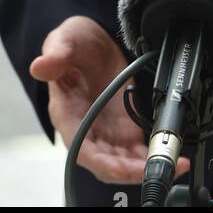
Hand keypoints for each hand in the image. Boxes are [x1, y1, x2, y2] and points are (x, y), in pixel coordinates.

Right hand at [29, 14, 190, 183]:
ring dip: (145, 167)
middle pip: (106, 163)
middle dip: (131, 171)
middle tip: (158, 166)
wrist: (94, 40)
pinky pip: (137, 151)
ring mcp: (107, 132)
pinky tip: (172, 157)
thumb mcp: (65, 41)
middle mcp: (87, 130)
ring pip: (123, 162)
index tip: (121, 168)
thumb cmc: (74, 44)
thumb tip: (40, 65)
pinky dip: (152, 156)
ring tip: (173, 164)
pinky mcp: (124, 127)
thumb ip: (56, 55)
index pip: (80, 149)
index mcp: (67, 115)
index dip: (101, 163)